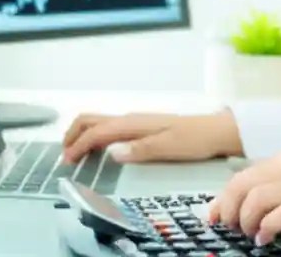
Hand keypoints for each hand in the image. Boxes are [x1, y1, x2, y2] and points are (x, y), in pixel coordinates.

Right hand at [61, 110, 242, 163]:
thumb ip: (139, 149)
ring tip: (75, 154)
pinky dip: (95, 136)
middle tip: (65, 157)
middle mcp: (131, 119)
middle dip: (73, 135)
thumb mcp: (167, 147)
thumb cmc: (193, 140)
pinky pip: (110, 127)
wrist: (215, 131)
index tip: (67, 162)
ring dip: (82, 135)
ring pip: (99, 122)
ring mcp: (136, 121)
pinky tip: (98, 149)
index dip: (78, 145)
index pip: (96, 132)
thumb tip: (112, 152)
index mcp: (133, 123)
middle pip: (91, 119)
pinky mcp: (141, 126)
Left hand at [208, 150, 280, 246]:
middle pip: (244, 183)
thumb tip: (256, 206)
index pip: (246, 174)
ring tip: (249, 235)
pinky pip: (279, 214)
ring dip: (246, 219)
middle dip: (227, 207)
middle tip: (226, 227)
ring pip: (256, 197)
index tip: (214, 215)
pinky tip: (266, 240)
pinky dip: (266, 228)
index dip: (224, 196)